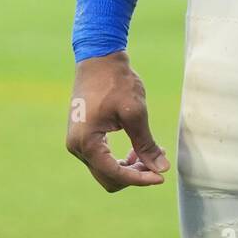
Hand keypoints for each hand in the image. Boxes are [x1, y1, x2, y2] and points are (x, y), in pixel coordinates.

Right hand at [66, 52, 169, 191]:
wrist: (99, 58)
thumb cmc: (116, 81)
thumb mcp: (135, 112)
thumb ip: (146, 144)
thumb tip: (161, 169)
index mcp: (86, 143)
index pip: (114, 174)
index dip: (139, 179)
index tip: (161, 177)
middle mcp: (77, 147)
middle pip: (108, 177)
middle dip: (134, 174)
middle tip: (157, 160)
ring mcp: (77, 143)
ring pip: (105, 169)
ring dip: (128, 167)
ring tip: (150, 152)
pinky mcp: (83, 136)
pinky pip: (101, 158)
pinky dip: (120, 158)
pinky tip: (136, 147)